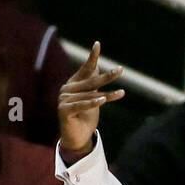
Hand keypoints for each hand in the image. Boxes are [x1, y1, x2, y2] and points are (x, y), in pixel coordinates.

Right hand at [58, 41, 124, 156]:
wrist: (77, 139)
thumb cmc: (85, 118)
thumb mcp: (92, 98)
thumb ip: (92, 83)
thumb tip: (96, 66)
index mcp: (74, 83)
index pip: (85, 69)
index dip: (92, 57)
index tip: (97, 44)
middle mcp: (67, 89)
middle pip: (91, 82)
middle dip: (107, 77)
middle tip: (120, 70)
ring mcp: (63, 99)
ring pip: (90, 95)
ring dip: (107, 95)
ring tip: (120, 93)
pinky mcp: (63, 110)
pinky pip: (80, 105)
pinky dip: (92, 103)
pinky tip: (102, 100)